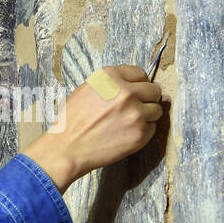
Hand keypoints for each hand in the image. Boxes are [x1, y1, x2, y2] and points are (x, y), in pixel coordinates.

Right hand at [23, 65, 165, 192]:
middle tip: (136, 108)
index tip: (136, 91)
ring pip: (156, 110)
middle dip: (147, 98)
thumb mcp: (87, 89)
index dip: (138, 84)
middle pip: (154, 90)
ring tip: (130, 122)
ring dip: (147, 115)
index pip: (140, 74)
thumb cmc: (73, 121)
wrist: (67, 148)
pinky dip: (143, 131)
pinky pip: (152, 128)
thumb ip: (112, 84)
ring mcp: (135, 113)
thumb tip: (134, 86)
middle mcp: (125, 92)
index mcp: (110, 77)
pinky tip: (126, 134)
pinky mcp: (140, 133)